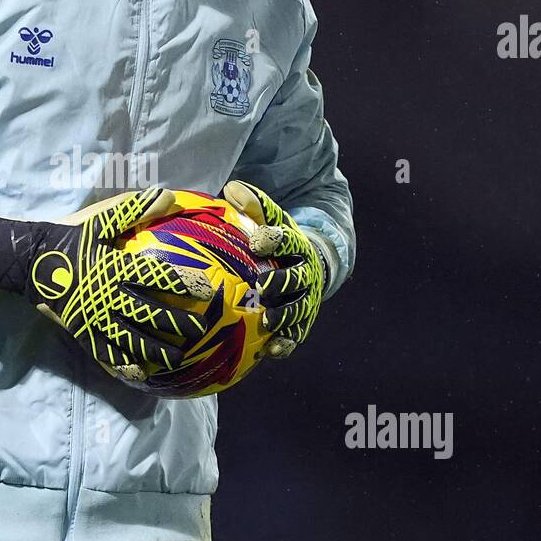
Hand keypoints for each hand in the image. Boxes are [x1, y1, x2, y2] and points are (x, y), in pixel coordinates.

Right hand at [0, 187, 213, 381]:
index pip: (157, 277)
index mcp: (117, 268)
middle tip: (201, 330)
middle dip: (178, 324)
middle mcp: (110, 296)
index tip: (207, 290)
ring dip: (157, 350)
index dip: (183, 284)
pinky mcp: (83, 332)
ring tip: (178, 358)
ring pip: (132, 339)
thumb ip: (135, 209)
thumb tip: (170, 196)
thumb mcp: (102, 220)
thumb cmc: (71, 238)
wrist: (31, 261)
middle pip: (150, 314)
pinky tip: (140, 373)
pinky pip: (105, 353)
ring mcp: (96, 318)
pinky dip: (123, 364)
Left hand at [222, 179, 324, 357]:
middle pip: (297, 277)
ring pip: (299, 308)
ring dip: (284, 315)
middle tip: (262, 285)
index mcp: (296, 244)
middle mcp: (305, 272)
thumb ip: (252, 206)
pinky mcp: (302, 322)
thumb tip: (230, 189)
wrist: (309, 265)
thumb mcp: (269, 220)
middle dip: (282, 281)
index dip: (274, 239)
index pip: (288, 239)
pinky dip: (285, 343)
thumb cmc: (276, 242)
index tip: (257, 242)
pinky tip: (271, 351)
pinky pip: (296, 335)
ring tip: (266, 321)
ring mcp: (306, 298)